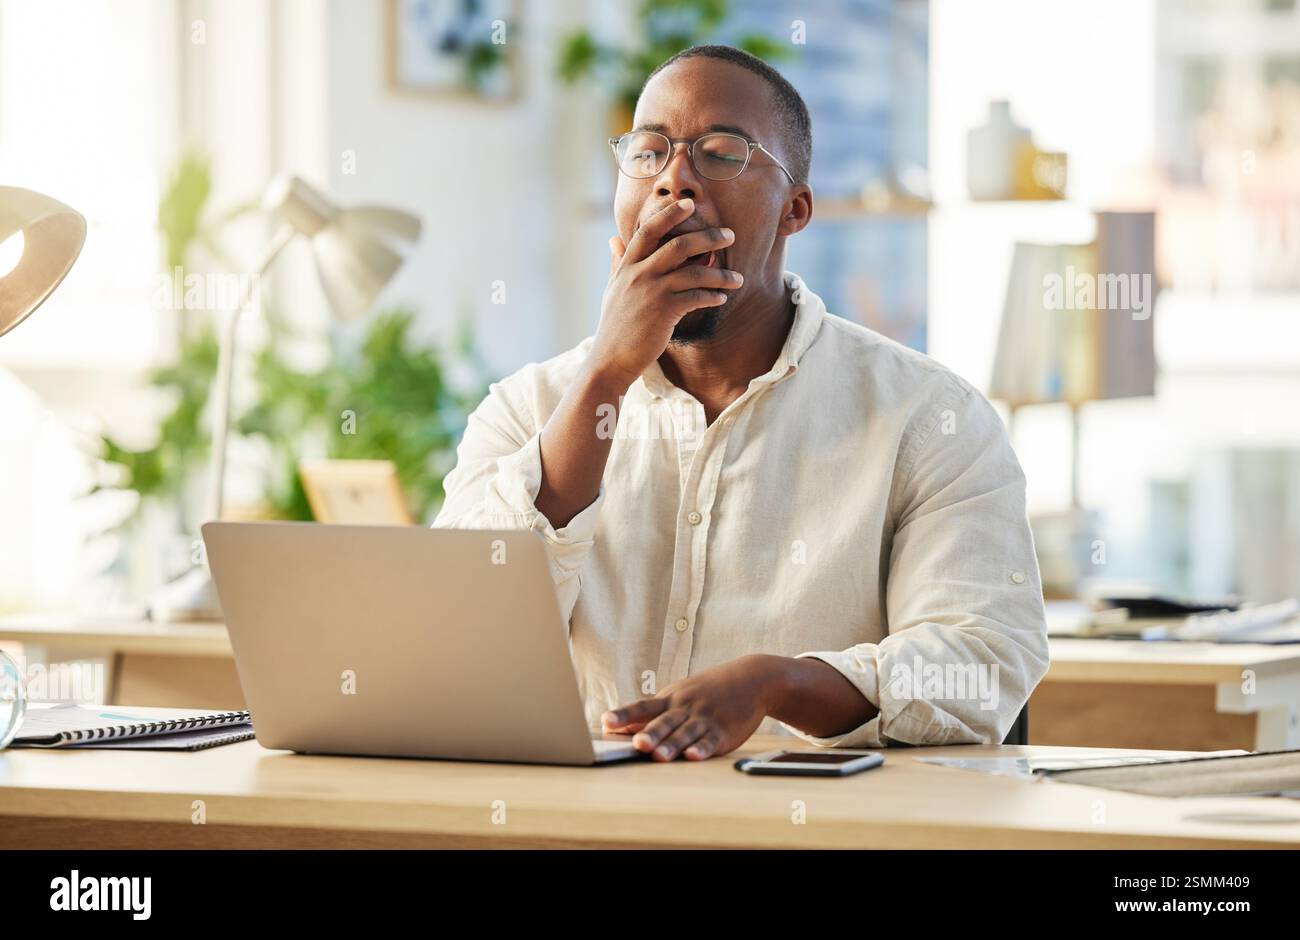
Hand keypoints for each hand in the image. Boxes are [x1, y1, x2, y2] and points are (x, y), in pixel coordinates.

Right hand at [589, 198, 741, 386]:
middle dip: (708, 237)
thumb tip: (613, 239)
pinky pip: (696, 297)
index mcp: (627, 266)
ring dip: (721, 274)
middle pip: (678, 245)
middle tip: (730, 235)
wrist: (609, 360)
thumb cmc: (614, 326)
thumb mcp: (612, 289)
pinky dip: (712, 295)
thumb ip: (617, 262)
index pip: (649, 230)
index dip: (670, 214)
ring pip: (694, 272)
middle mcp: (639, 274)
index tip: (690, 204)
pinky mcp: (663, 312)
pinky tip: (722, 298)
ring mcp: (651, 292)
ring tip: (737, 279)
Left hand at [601, 655, 780, 760]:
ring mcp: (705, 719)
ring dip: (672, 745)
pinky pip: (711, 740)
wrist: (750, 679)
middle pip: (664, 722)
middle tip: (637, 744)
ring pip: (685, 734)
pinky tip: (694, 756)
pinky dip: (702, 748)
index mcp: (669, 700)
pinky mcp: (724, 731)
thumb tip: (616, 726)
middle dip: (650, 734)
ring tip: (659, 757)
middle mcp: (684, 708)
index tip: (605, 721)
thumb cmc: (706, 691)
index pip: (642, 707)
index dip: (623, 715)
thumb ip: (650, 713)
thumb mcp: (677, 695)